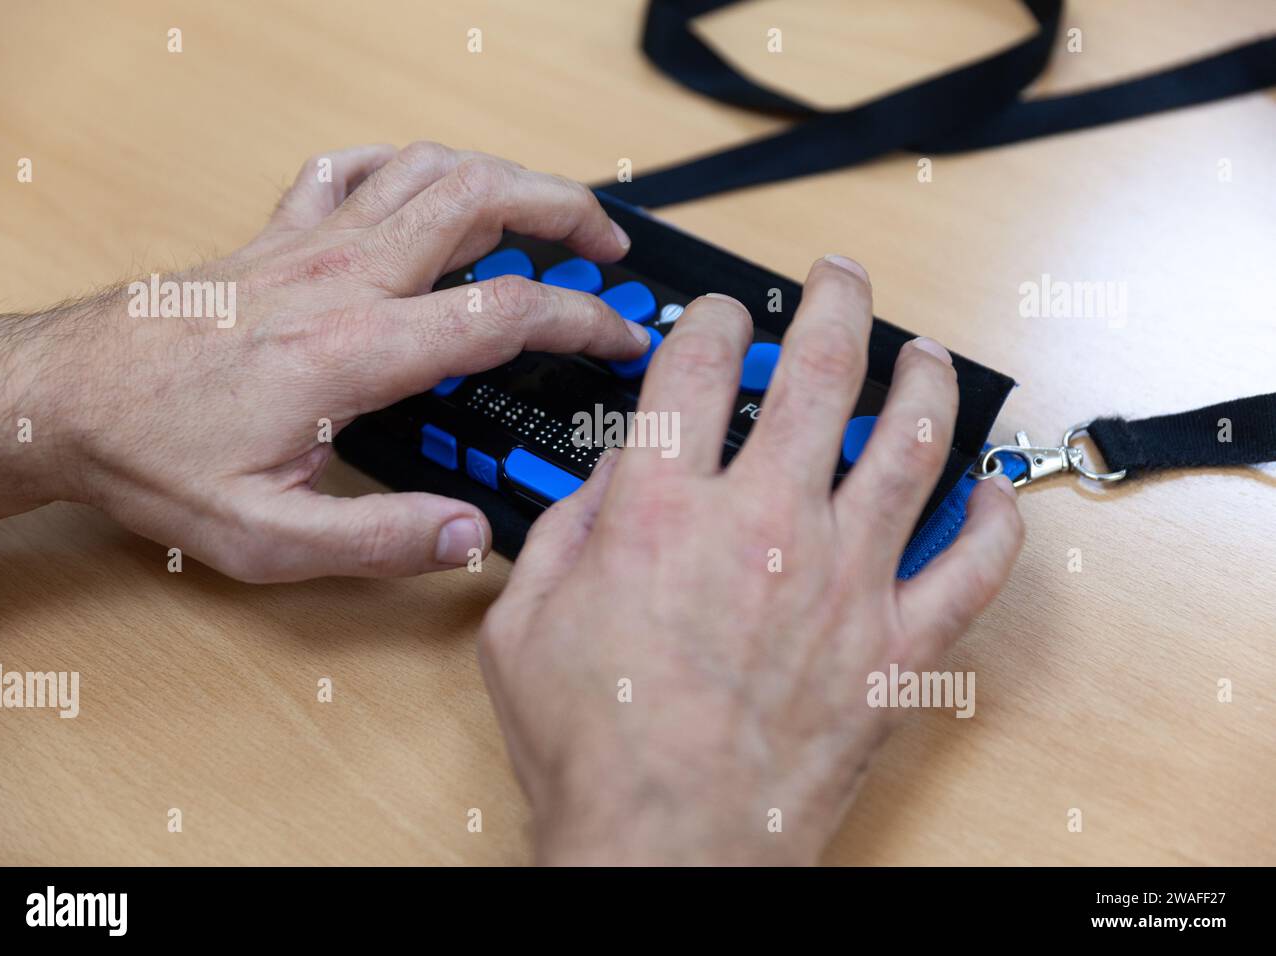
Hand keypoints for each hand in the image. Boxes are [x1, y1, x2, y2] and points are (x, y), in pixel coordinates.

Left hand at [0, 142, 647, 580]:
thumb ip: (379, 540)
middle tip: (609, 244)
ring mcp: (306, 245)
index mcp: (352, 351)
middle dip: (564, 210)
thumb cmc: (152, 458)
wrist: (61, 399)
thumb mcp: (266, 538)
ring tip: (548, 207)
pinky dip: (407, 166)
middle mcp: (339, 279)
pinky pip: (352, 169)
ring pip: (428, 170)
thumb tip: (468, 533)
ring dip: (503, 176)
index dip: (580, 319)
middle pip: (479, 201)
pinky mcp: (275, 237)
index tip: (620, 337)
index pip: (501, 313)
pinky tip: (427, 188)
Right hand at [478, 258, 1023, 864]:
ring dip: (925, 383)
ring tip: (926, 356)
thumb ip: (566, 529)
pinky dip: (995, 519)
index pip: (696, 367)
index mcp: (664, 510)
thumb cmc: (596, 749)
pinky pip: (975, 566)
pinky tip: (993, 491)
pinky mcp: (898, 647)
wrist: (665, 848)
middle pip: (819, 373)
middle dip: (834, 306)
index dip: (708, 320)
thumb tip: (612, 477)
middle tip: (842, 282)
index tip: (717, 320)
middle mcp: (764, 525)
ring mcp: (844, 582)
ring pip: (911, 445)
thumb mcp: (522, 623)